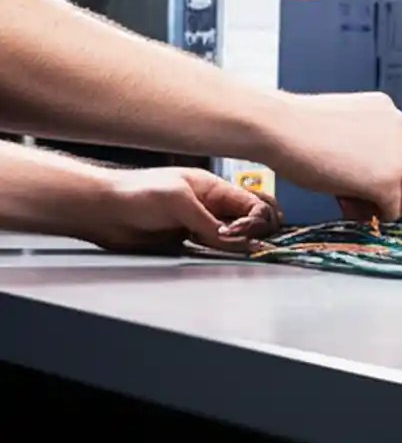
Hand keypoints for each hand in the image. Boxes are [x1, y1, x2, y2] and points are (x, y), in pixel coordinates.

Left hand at [79, 168, 282, 253]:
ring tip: (238, 250)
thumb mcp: (178, 201)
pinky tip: (223, 254)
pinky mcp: (188, 240)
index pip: (252, 203)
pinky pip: (215, 247)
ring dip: (240, 244)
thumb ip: (209, 222)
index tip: (246, 235)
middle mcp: (211, 205)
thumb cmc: (134, 193)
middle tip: (251, 244)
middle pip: (250, 219)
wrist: (102, 210)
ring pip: (235, 235)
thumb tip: (237, 240)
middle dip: (258, 231)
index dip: (256, 220)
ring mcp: (201, 223)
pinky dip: (224, 252)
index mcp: (213, 187)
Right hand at [258, 92, 401, 222]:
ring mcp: (398, 155)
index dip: (391, 176)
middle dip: (394, 194)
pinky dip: (374, 217)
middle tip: (365, 203)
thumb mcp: (343, 131)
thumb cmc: (295, 128)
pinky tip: (348, 207)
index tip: (369, 187)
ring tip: (348, 203)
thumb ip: (365, 149)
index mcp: (388, 112)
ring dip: (379, 206)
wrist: (277, 127)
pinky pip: (392, 211)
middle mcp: (401, 128)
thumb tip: (371, 181)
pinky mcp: (389, 180)